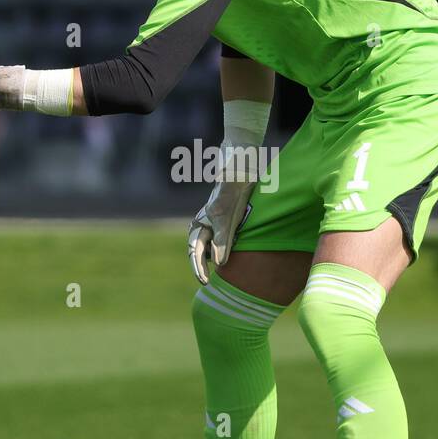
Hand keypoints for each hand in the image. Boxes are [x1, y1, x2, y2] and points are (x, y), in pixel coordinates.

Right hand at [188, 147, 259, 284]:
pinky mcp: (226, 210)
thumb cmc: (236, 181)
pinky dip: (218, 243)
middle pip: (196, 246)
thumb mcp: (232, 211)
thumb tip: (219, 262)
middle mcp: (207, 217)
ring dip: (206, 255)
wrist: (242, 156)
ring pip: (205, 239)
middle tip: (206, 282)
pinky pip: (218, 232)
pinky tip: (226, 251)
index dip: (199, 267)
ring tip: (211, 271)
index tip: (205, 282)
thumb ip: (225, 237)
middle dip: (199, 265)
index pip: (195, 249)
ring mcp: (215, 213)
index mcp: (206, 219)